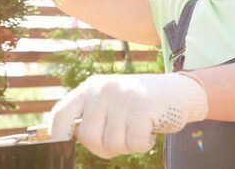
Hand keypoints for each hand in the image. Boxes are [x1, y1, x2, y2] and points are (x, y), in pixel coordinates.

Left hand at [48, 72, 207, 158]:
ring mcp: (123, 97)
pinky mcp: (143, 108)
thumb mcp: (110, 102)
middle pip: (88, 136)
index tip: (59, 147)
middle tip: (122, 138)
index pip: (62, 113)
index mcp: (91, 87)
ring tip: (138, 128)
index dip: (56, 134)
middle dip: (104, 147)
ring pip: (112, 143)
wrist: (177, 91)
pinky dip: (144, 144)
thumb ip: (91, 117)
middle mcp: (104, 89)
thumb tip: (61, 140)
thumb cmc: (139, 104)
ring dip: (127, 145)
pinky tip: (150, 129)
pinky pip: (134, 143)